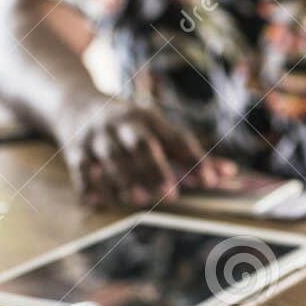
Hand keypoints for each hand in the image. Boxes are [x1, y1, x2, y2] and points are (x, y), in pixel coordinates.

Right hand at [57, 95, 234, 208]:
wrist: (75, 103)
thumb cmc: (129, 125)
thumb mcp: (156, 129)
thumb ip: (189, 153)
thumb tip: (230, 174)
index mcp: (148, 117)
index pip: (175, 137)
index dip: (194, 159)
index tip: (210, 181)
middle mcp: (122, 124)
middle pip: (141, 144)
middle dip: (156, 169)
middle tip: (172, 195)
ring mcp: (97, 137)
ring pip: (111, 157)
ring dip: (125, 179)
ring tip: (139, 200)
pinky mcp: (75, 150)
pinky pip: (81, 168)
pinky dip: (89, 185)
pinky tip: (99, 202)